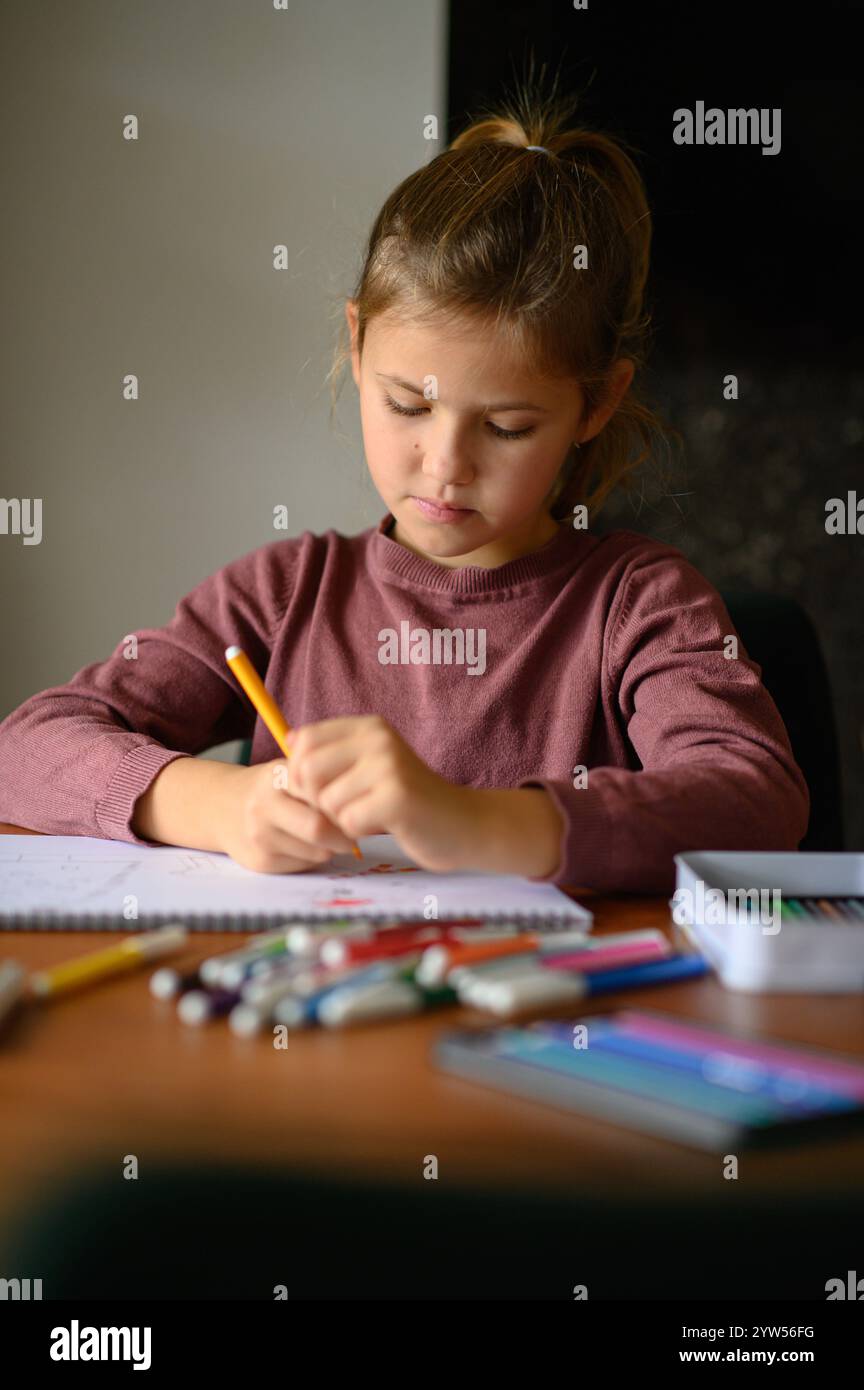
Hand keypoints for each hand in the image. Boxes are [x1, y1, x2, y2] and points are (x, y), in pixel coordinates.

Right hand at [218, 758, 356, 873]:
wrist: (222, 807)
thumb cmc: (272, 788)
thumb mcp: (292, 770)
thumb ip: (322, 779)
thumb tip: (362, 802)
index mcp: (277, 775)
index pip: (322, 791)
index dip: (345, 801)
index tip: (355, 805)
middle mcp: (263, 805)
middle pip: (318, 828)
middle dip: (343, 834)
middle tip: (353, 832)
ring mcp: (259, 836)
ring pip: (317, 851)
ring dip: (330, 847)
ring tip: (327, 836)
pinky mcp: (260, 862)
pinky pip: (305, 865)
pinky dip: (314, 857)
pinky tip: (305, 846)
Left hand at [282, 715, 480, 871]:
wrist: (463, 824)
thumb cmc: (408, 800)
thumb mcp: (371, 766)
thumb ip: (332, 754)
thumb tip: (289, 741)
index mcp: (369, 727)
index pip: (304, 741)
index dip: (302, 773)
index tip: (327, 789)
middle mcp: (378, 738)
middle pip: (307, 771)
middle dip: (318, 801)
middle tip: (348, 809)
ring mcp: (388, 765)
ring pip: (327, 802)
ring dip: (343, 820)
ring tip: (374, 815)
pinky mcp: (396, 797)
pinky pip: (348, 822)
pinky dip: (361, 833)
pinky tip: (385, 825)